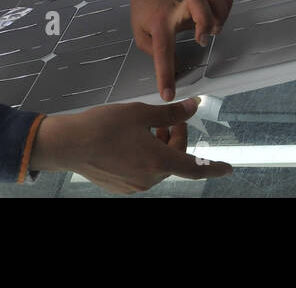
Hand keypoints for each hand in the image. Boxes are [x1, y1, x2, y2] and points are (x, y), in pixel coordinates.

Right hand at [29, 97, 231, 192]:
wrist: (67, 144)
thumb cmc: (103, 126)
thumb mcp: (142, 113)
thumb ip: (171, 114)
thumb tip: (192, 108)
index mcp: (158, 162)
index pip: (195, 168)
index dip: (213, 167)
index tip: (228, 169)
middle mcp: (148, 179)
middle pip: (175, 160)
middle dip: (176, 139)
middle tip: (169, 119)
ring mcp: (133, 186)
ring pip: (158, 166)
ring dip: (160, 147)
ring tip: (148, 127)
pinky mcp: (120, 187)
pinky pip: (142, 172)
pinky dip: (146, 156)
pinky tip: (132, 140)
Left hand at [128, 0, 232, 100]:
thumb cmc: (146, 13)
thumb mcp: (141, 35)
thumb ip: (156, 51)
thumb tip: (177, 67)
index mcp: (160, 23)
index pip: (162, 50)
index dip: (166, 74)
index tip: (169, 94)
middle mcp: (178, 9)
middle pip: (196, 2)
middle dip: (205, 20)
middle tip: (203, 40)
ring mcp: (193, 0)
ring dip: (220, 11)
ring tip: (215, 30)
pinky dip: (226, 5)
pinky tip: (220, 17)